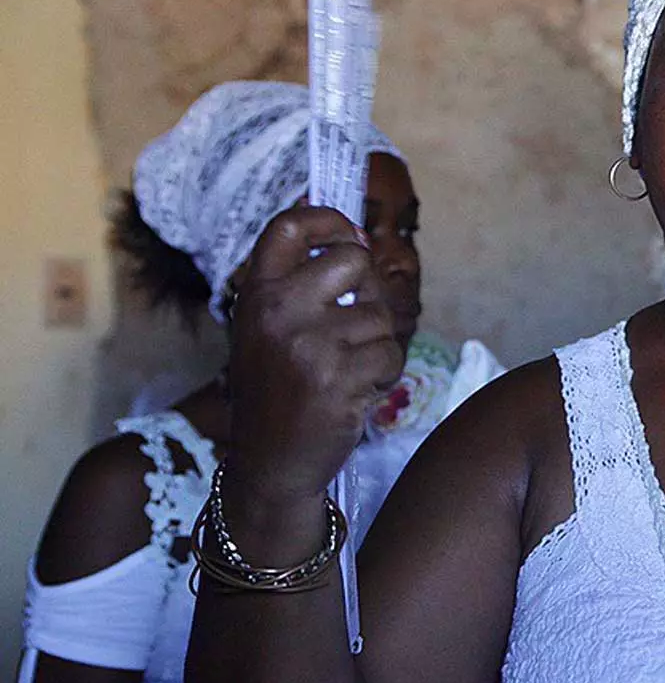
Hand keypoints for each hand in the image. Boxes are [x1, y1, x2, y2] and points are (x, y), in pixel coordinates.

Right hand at [226, 207, 402, 504]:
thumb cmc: (279, 392)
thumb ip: (301, 288)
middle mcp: (278, 311)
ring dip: (377, 346)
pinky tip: (355, 392)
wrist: (270, 463)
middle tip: (356, 326)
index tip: (351, 234)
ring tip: (346, 372)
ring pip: (381, 316)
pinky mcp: (338, 377)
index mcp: (256, 294)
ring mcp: (308, 344)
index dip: (329, 219)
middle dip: (370, 292)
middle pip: (354, 260)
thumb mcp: (268, 330)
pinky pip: (390, 355)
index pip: (289, 226)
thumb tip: (357, 239)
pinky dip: (384, 375)